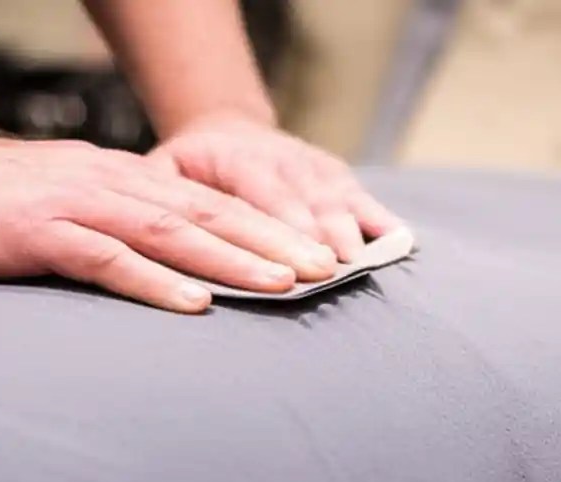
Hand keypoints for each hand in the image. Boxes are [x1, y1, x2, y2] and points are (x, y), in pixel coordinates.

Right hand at [0, 131, 338, 312]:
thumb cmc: (3, 202)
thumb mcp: (80, 202)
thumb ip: (129, 224)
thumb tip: (184, 258)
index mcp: (130, 182)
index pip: (213, 206)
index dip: (269, 229)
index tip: (317, 256)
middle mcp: (117, 187)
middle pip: (209, 215)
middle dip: (272, 242)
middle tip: (323, 269)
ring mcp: (81, 207)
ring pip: (172, 234)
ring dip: (231, 259)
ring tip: (281, 283)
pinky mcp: (44, 234)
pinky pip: (107, 259)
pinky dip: (153, 282)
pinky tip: (192, 303)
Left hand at [150, 115, 403, 262]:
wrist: (227, 129)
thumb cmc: (189, 166)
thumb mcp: (162, 171)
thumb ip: (163, 199)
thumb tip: (163, 238)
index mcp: (236, 156)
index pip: (261, 192)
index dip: (280, 226)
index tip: (294, 261)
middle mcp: (281, 157)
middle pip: (307, 199)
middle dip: (321, 236)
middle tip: (333, 272)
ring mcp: (313, 165)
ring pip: (338, 198)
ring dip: (352, 231)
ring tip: (361, 264)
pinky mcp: (337, 175)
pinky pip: (363, 198)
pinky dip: (381, 219)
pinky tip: (398, 243)